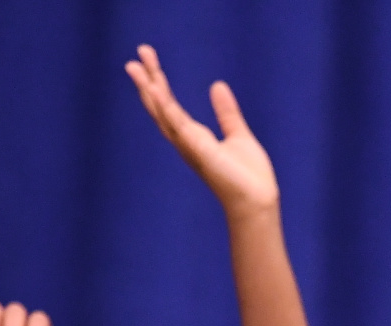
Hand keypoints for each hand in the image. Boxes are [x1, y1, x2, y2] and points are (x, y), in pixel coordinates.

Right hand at [124, 45, 279, 218]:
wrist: (258, 202)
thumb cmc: (249, 177)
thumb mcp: (237, 135)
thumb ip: (226, 112)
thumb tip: (217, 85)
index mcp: (194, 137)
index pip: (169, 105)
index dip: (158, 82)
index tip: (147, 59)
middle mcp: (186, 142)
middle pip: (160, 108)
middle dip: (146, 83)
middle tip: (133, 59)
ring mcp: (190, 147)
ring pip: (164, 114)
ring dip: (150, 91)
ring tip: (136, 68)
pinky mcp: (200, 152)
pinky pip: (179, 127)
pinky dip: (166, 109)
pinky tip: (156, 91)